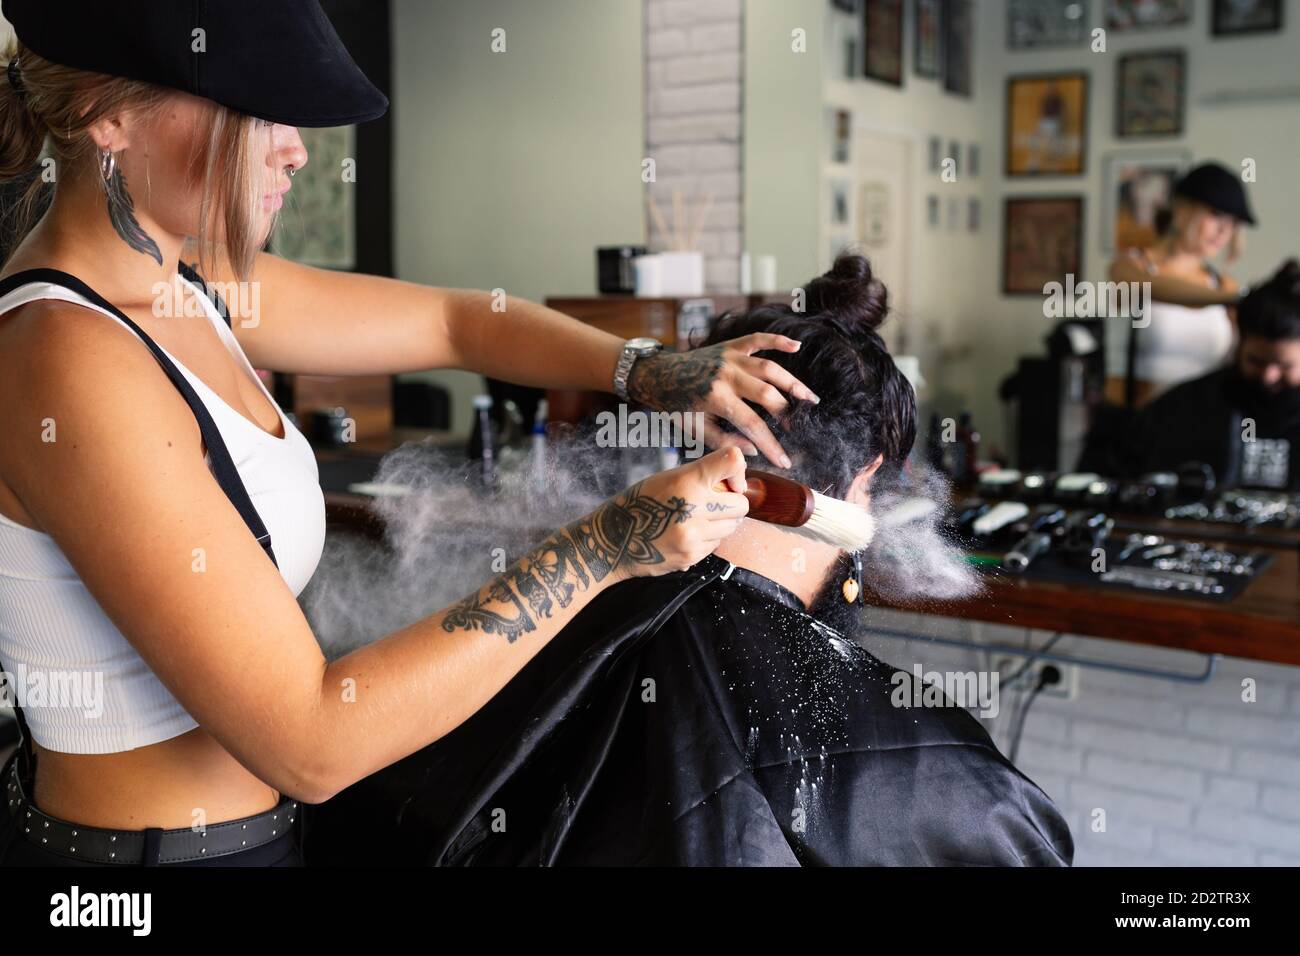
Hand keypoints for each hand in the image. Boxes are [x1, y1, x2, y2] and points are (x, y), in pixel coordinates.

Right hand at [580, 447, 749, 579]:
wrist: (612, 541)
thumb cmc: (639, 504)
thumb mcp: (666, 478)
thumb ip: (701, 475)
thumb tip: (736, 477)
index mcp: (687, 481)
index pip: (732, 461)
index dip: (737, 470)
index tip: (731, 478)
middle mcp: (693, 508)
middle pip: (741, 504)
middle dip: (733, 501)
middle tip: (715, 502)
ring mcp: (693, 536)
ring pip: (732, 526)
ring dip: (722, 521)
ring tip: (698, 518)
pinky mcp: (692, 556)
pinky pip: (716, 544)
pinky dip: (708, 538)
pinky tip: (688, 533)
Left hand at [626, 334, 819, 468]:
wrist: (656, 375)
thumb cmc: (675, 406)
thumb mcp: (695, 430)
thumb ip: (725, 441)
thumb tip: (755, 449)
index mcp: (716, 398)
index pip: (753, 425)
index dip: (772, 445)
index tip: (785, 461)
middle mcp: (726, 375)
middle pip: (767, 395)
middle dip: (786, 415)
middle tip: (800, 428)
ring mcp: (729, 357)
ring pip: (770, 368)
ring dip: (792, 383)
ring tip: (809, 398)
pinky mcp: (729, 346)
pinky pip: (757, 339)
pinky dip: (778, 340)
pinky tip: (797, 346)